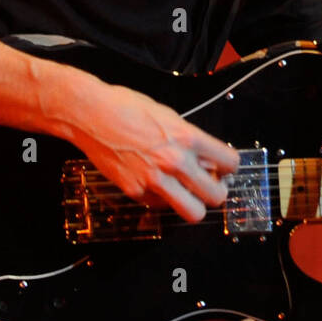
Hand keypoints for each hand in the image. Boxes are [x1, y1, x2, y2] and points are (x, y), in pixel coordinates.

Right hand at [62, 72, 240, 222]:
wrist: (91, 114)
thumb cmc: (127, 107)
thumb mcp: (169, 116)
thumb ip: (190, 140)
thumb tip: (208, 160)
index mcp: (187, 137)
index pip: (230, 162)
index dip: (230, 167)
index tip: (225, 168)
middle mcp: (174, 161)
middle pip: (216, 195)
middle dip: (217, 191)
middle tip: (210, 185)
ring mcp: (155, 180)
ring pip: (192, 212)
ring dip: (194, 204)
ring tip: (187, 193)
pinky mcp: (135, 191)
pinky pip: (161, 205)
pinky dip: (162, 199)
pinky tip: (156, 183)